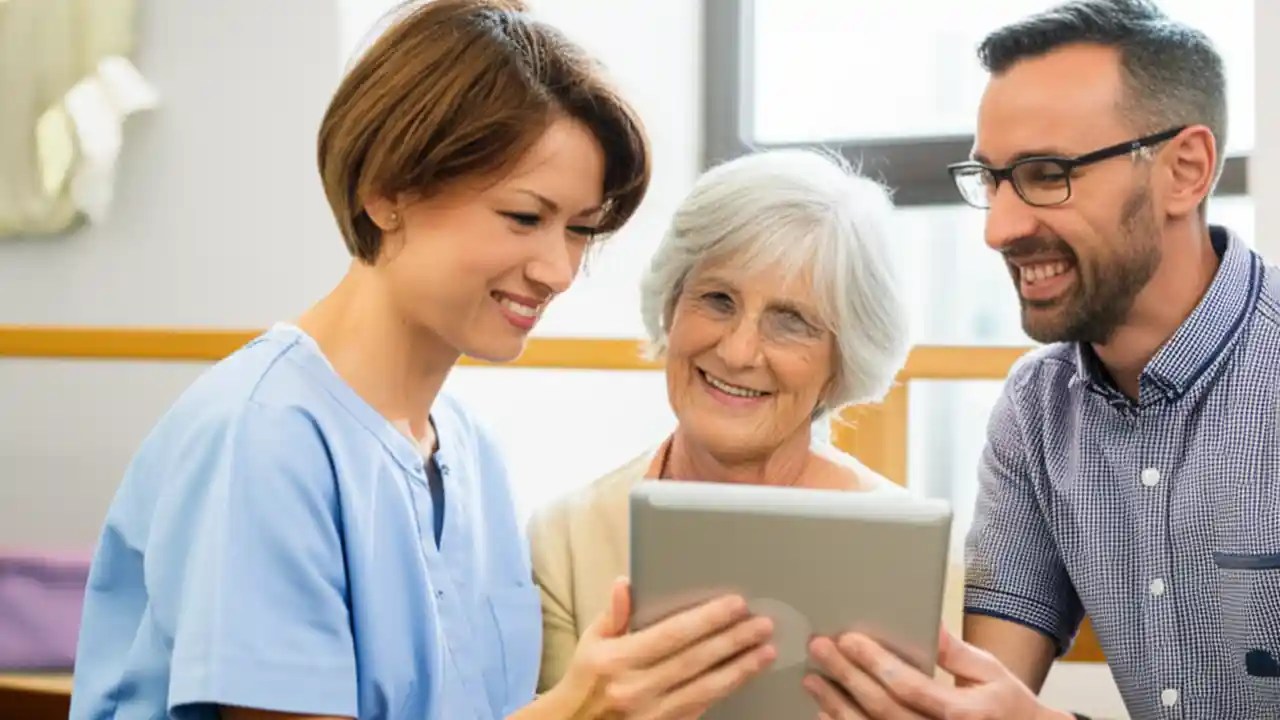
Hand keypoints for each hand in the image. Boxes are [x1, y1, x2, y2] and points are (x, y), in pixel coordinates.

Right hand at [553, 577, 775, 718]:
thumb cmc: (587, 677)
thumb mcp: (592, 640)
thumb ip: (613, 613)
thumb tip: (624, 583)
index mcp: (618, 659)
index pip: (672, 635)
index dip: (707, 619)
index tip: (736, 604)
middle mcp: (636, 687)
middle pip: (695, 660)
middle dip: (733, 640)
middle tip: (762, 624)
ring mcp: (652, 712)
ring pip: (705, 688)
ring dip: (739, 668)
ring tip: (766, 651)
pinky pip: (701, 706)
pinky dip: (726, 689)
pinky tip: (744, 675)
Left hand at [803, 628, 1073, 719]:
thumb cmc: (1006, 706)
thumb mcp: (990, 672)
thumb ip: (954, 651)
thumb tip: (926, 624)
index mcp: (961, 712)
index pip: (908, 686)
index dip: (875, 662)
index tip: (848, 639)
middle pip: (883, 708)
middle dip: (847, 676)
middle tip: (820, 649)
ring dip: (837, 706)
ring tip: (813, 680)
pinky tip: (825, 715)